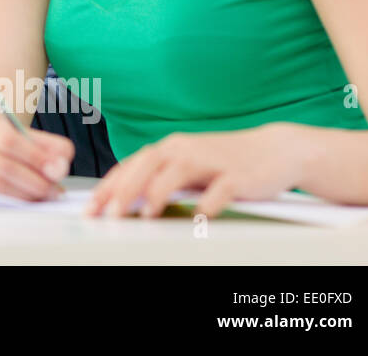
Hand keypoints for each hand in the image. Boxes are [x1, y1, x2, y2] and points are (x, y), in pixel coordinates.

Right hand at [0, 114, 73, 199]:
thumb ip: (50, 146)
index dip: (35, 157)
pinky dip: (13, 202)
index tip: (59, 170)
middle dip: (35, 182)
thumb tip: (60, 169)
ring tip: (45, 196)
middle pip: (3, 166)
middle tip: (56, 191)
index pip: (8, 140)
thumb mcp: (26, 134)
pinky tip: (28, 201)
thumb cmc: (4, 139)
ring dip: (26, 195)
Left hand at [86, 123, 306, 218]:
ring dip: (159, 192)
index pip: (130, 167)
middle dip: (125, 190)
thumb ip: (159, 181)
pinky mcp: (237, 175)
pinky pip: (219, 189)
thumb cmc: (225, 163)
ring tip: (148, 215)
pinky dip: (207, 203)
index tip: (91, 208)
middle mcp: (184, 150)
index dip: (108, 187)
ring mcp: (210, 161)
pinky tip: (199, 218)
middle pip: (146, 164)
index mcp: (169, 149)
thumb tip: (125, 202)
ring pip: (176, 172)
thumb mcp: (187, 168)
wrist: (276, 150)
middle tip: (112, 214)